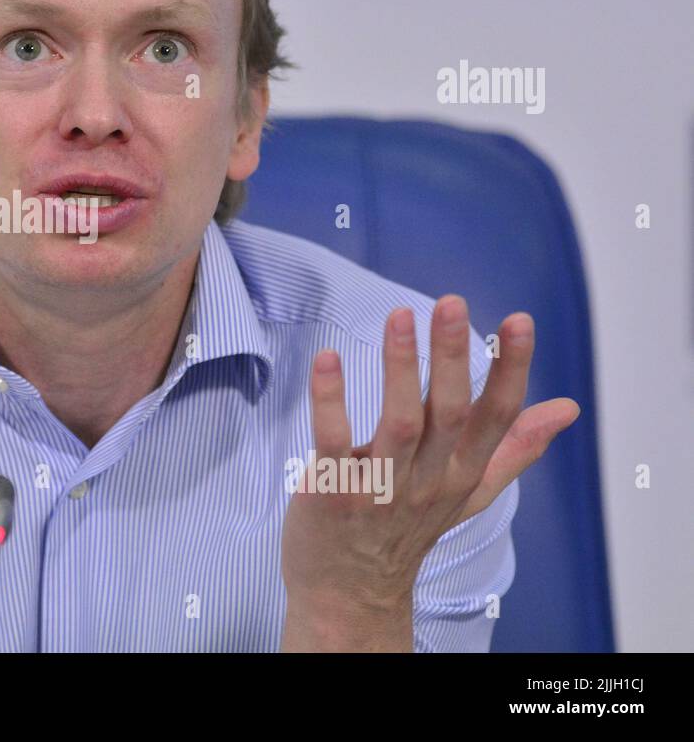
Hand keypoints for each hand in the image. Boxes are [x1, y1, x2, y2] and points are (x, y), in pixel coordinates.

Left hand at [279, 295, 578, 643]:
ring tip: (400, 315)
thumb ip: (513, 449)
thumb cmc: (405, 529)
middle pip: (450, 414)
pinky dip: (330, 402)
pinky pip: (333, 443)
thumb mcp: (467, 491)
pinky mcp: (334, 493)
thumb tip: (566, 409)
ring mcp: (381, 489)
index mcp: (462, 472)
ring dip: (401, 369)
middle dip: (454, 357)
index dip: (510, 370)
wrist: (348, 592)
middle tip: (451, 303)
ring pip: (399, 424)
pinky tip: (327, 361)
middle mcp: (429, 480)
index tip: (519, 321)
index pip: (496, 418)